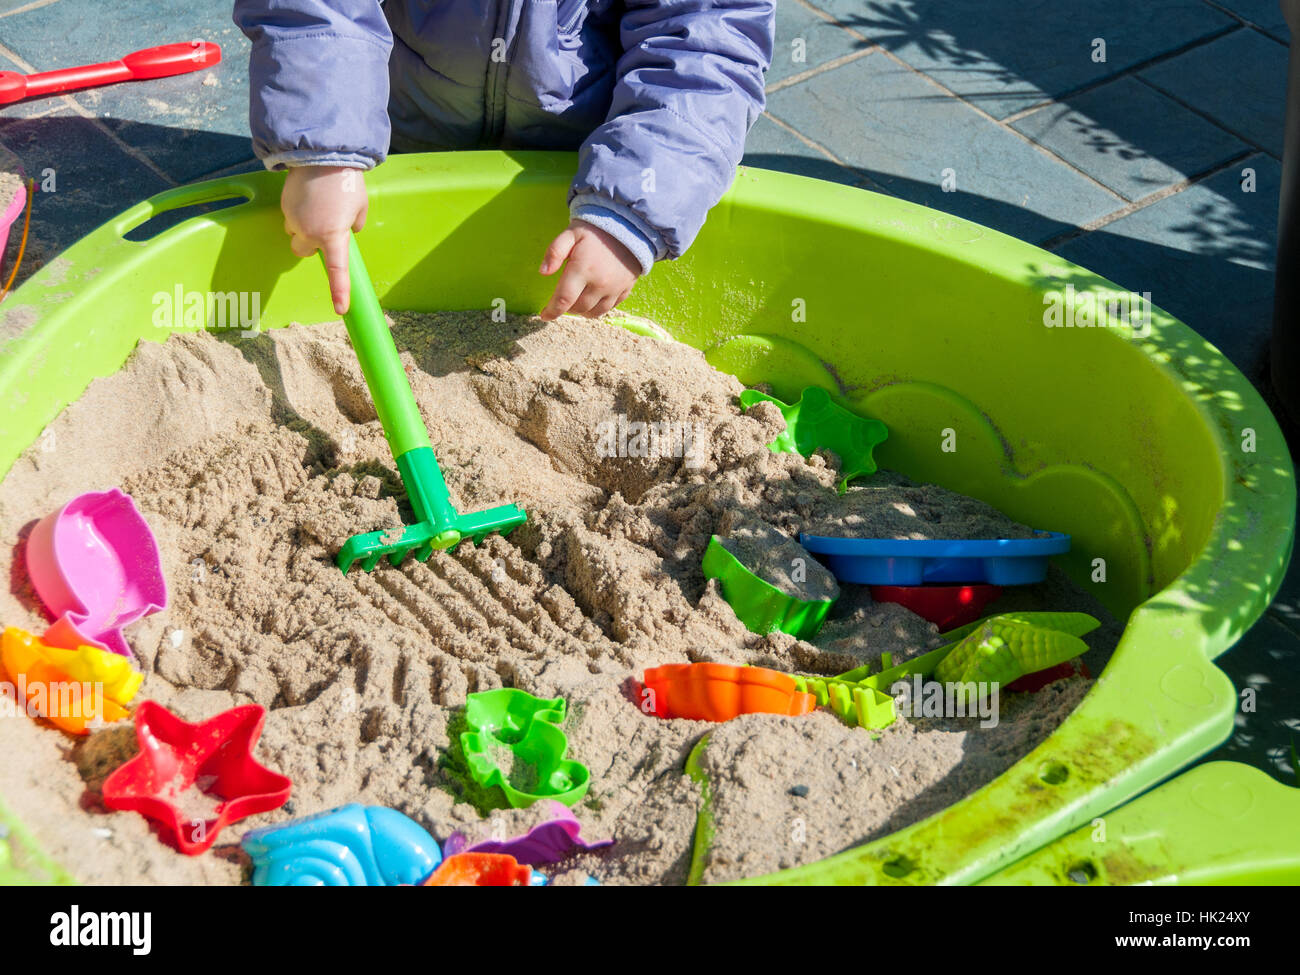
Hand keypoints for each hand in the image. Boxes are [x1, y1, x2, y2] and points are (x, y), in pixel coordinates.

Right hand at [282, 165, 368, 313]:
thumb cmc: (347, 182)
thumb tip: (348, 230)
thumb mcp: (360, 207)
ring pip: (294, 232)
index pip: (336, 271)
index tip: (341, 309)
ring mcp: (293, 219)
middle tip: (324, 229)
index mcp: (333, 236)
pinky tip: (309, 195)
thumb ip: (354, 224)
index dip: (339, 291)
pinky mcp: (283, 205)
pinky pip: (290, 216)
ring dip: (303, 227)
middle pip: (303, 251)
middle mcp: (309, 232)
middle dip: (310, 245)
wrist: (323, 153)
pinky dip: (298, 212)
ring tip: (317, 205)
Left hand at [539, 219, 639, 319]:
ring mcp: (614, 289)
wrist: (629, 227)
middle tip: (562, 300)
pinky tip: (592, 299)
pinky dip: (598, 308)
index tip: (544, 315)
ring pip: (594, 313)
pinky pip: (609, 308)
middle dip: (566, 308)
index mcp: (583, 269)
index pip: (564, 299)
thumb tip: (543, 272)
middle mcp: (600, 283)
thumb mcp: (570, 234)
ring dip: (582, 311)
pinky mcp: (625, 290)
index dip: (552, 311)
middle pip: (578, 308)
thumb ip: (554, 252)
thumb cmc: (596, 230)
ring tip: (576, 302)